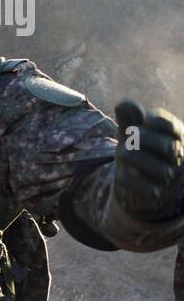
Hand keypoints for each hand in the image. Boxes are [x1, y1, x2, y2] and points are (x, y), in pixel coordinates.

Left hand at [113, 102, 183, 219]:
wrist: (136, 185)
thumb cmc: (138, 150)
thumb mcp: (132, 133)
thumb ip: (129, 118)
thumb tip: (123, 105)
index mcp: (178, 137)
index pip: (168, 124)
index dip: (150, 120)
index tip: (138, 123)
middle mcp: (180, 158)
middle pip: (167, 146)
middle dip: (140, 138)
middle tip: (128, 138)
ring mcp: (170, 178)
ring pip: (155, 167)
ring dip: (130, 156)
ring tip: (124, 155)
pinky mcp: (156, 195)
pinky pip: (140, 185)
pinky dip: (126, 177)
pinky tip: (123, 172)